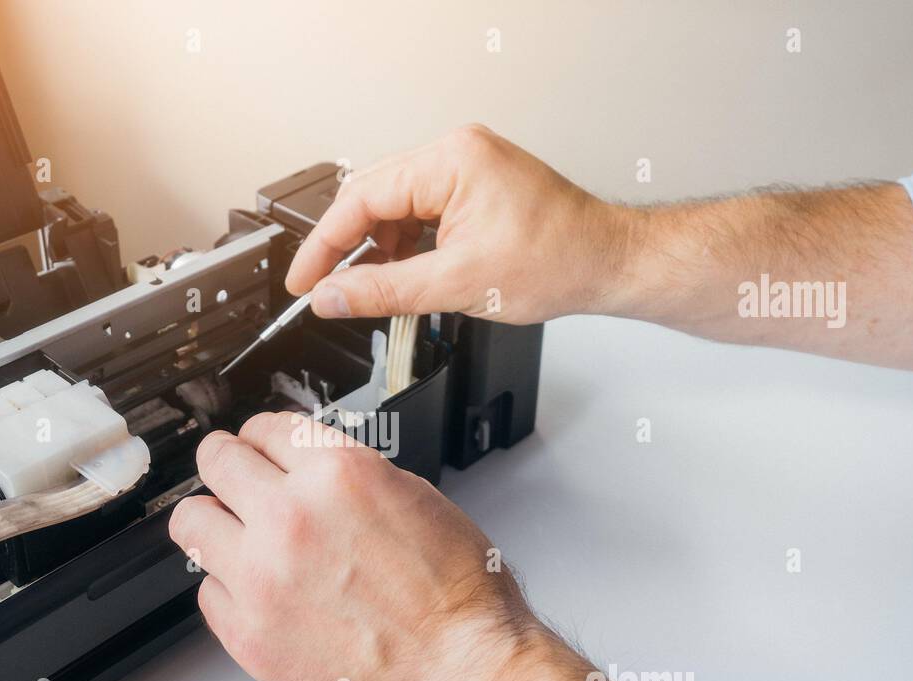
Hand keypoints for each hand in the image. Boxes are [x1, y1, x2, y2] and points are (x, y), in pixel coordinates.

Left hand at [167, 411, 535, 680]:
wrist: (459, 678)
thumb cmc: (457, 601)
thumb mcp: (418, 500)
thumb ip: (351, 477)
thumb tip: (312, 471)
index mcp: (338, 475)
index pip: (266, 427)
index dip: (264, 438)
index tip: (260, 449)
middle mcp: (290, 518)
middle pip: (217, 462)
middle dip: (227, 465)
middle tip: (232, 478)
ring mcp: (260, 577)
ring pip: (192, 522)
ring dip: (214, 522)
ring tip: (234, 536)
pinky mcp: (247, 632)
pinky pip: (206, 590)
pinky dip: (228, 587)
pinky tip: (259, 593)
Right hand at [285, 124, 636, 324]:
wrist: (609, 263)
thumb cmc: (560, 260)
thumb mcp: (458, 285)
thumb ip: (384, 291)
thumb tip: (332, 296)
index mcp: (451, 160)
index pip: (361, 198)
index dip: (323, 245)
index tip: (303, 281)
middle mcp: (456, 152)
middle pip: (373, 197)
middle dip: (348, 248)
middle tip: (326, 290)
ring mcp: (466, 166)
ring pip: (394, 207)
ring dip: (379, 250)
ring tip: (376, 290)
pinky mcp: (474, 184)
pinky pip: (420, 211)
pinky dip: (406, 246)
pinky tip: (406, 275)